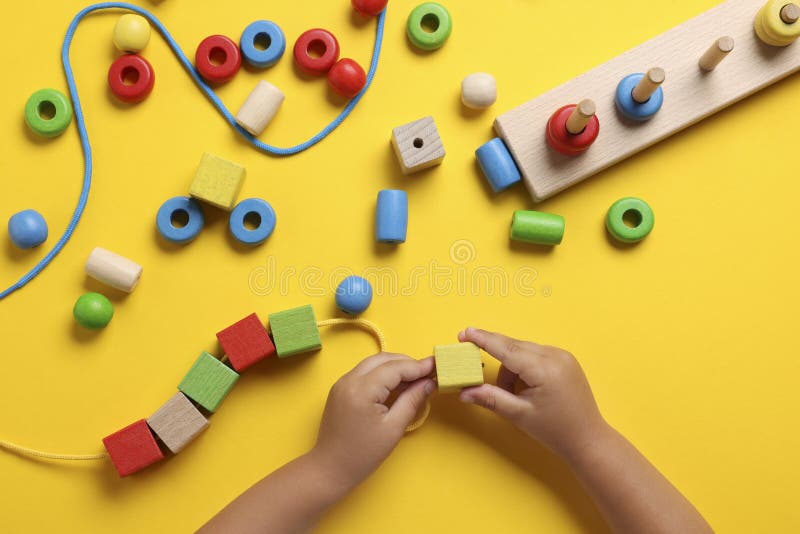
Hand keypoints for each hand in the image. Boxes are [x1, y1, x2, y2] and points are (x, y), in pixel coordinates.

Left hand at [311, 352, 434, 490]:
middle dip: (406, 363)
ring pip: (373, 363)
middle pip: (383, 359)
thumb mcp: (393, 428)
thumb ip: (412, 400)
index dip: (417, 366)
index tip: (436, 365)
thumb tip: (429, 383)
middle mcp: (349, 379)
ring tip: (415, 378)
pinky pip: (364, 372)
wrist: (330, 468)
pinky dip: (382, 373)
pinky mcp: (340, 389)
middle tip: (427, 373)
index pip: (394, 368)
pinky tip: (396, 384)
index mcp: (362, 389)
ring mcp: (342, 383)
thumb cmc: (364, 454)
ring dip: (394, 366)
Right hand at [458, 328, 607, 460]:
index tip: (464, 333)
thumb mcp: (519, 415)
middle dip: (495, 361)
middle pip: (513, 347)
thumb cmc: (556, 430)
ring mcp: (563, 356)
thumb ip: (490, 398)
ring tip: (512, 395)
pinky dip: (523, 367)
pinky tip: (525, 388)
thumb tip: (464, 392)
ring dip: (511, 368)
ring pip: (523, 351)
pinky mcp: (565, 360)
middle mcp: (555, 355)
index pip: (506, 348)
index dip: (482, 339)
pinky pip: (535, 354)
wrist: (588, 439)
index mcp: (544, 368)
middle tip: (476, 370)